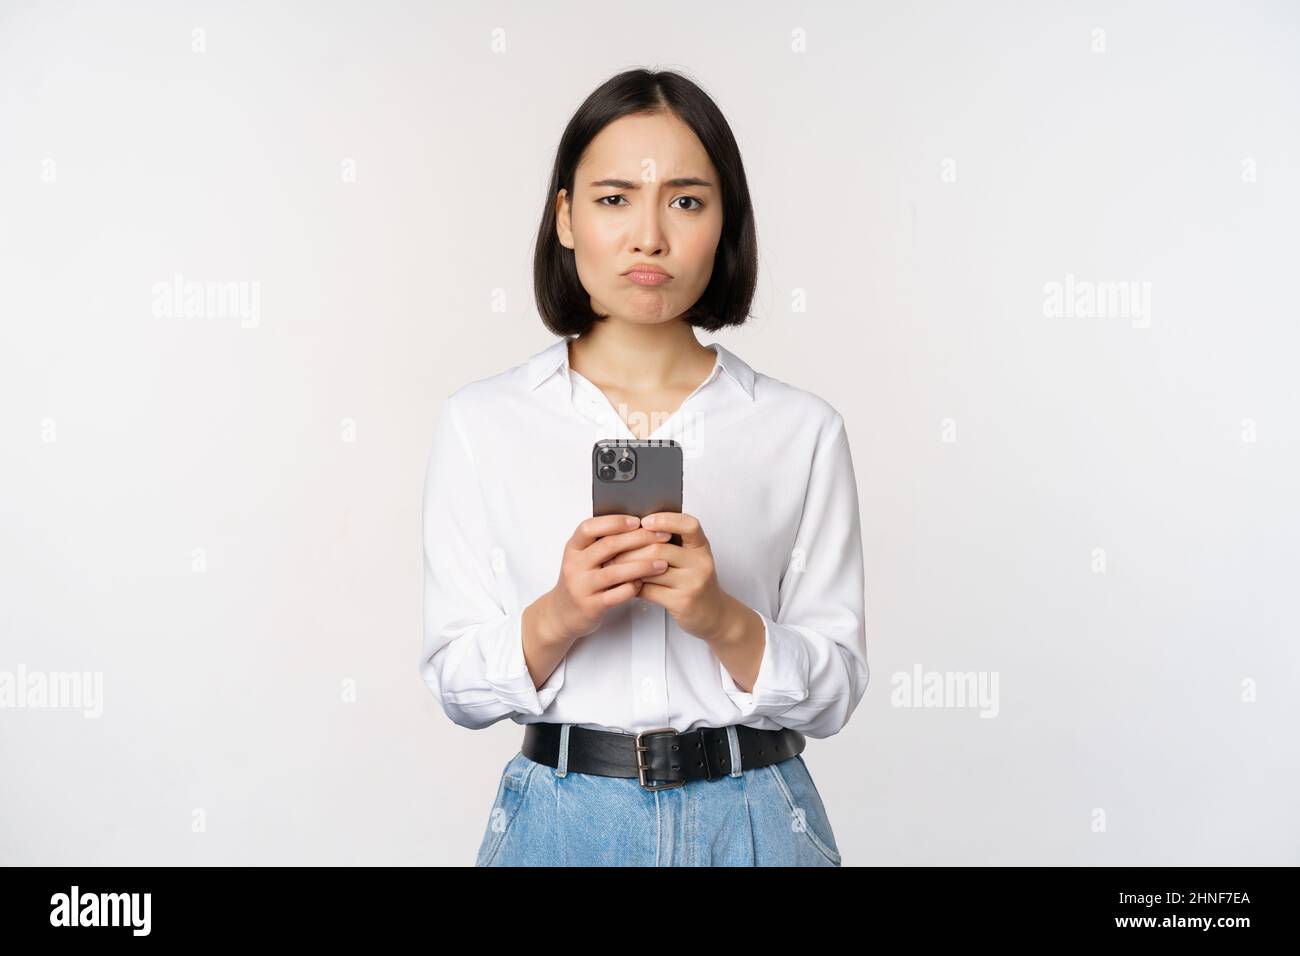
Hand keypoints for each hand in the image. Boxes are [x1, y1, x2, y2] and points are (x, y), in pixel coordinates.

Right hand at [540, 515, 671, 644]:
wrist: (561, 614)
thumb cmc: (580, 581)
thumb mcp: (582, 558)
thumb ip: (601, 544)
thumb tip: (637, 526)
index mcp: (573, 548)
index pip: (589, 528)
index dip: (614, 522)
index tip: (637, 521)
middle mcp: (574, 565)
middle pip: (608, 546)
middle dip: (638, 539)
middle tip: (661, 537)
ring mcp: (581, 586)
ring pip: (614, 572)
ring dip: (642, 566)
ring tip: (662, 563)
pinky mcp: (590, 606)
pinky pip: (616, 595)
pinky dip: (632, 587)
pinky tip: (644, 583)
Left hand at [606, 511, 732, 641]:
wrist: (713, 614)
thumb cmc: (695, 581)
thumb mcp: (691, 558)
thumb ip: (672, 544)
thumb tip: (635, 529)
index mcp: (701, 547)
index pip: (689, 525)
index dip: (666, 520)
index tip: (645, 521)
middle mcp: (700, 563)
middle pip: (660, 549)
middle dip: (631, 548)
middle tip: (612, 548)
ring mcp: (692, 583)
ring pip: (651, 570)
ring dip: (627, 567)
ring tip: (614, 564)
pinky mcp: (682, 602)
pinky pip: (650, 590)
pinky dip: (633, 585)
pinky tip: (625, 582)